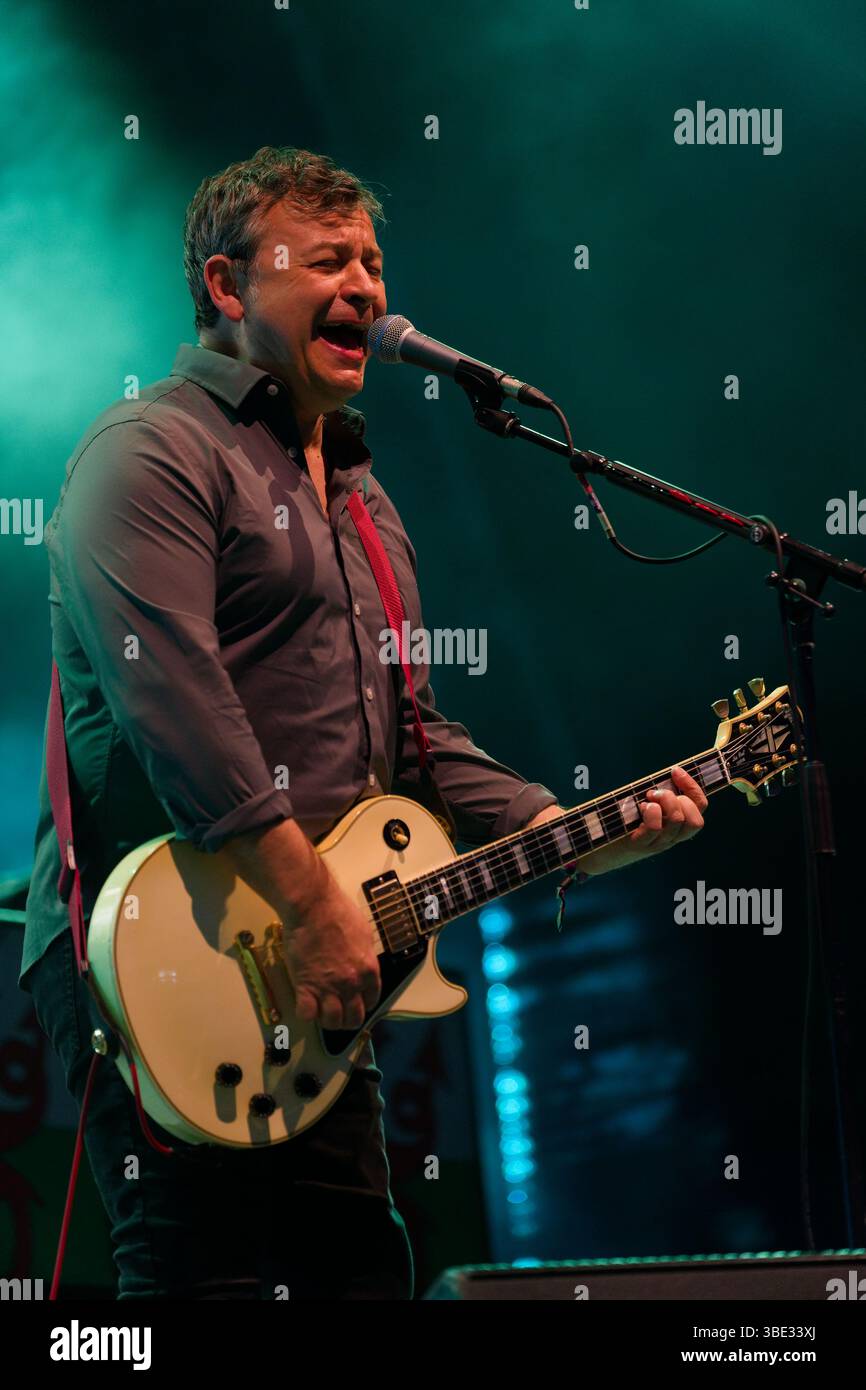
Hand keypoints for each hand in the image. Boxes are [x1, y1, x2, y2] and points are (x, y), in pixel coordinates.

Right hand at [280, 879, 381, 1029]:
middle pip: (354, 1018)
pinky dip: (306, 1014)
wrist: (313, 907)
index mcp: (368, 970)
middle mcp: (351, 984)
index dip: (363, 1004)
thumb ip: (365, 953)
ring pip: (332, 1022)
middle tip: (339, 1012)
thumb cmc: (339, 912)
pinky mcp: (305, 986)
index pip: (371, 1001)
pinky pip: (307, 1014)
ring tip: (322, 1012)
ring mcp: (328, 987)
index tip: (356, 1003)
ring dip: (328, 1021)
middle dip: (347, 1019)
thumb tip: (361, 961)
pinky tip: (305, 1004)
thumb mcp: (364, 933)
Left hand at [526, 765, 706, 875]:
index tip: (674, 770)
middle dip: (679, 797)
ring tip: (646, 798)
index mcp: (674, 827)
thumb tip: (669, 773)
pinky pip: (655, 828)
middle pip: (695, 819)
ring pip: (678, 820)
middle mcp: (670, 838)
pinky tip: (640, 807)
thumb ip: (657, 795)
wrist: (593, 852)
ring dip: (665, 800)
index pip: (700, 807)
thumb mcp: (643, 808)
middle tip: (654, 791)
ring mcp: (656, 844)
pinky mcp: (639, 845)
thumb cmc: (618, 824)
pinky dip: (651, 812)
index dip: (693, 786)